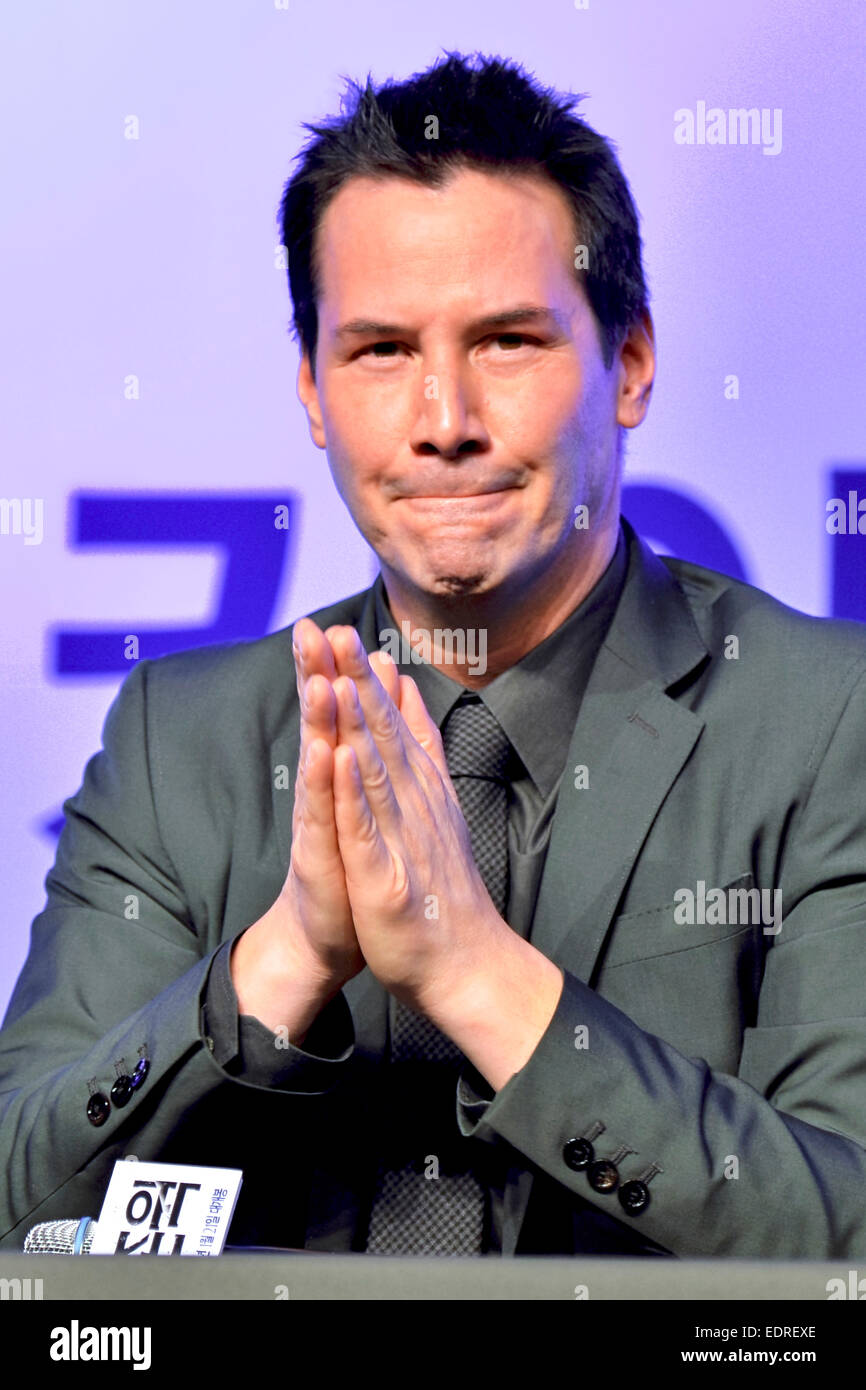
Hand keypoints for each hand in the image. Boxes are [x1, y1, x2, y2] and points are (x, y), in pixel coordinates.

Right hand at [230, 618, 400, 1030]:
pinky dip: (327, 787)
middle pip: (317, 726)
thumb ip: (366, 747)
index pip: (333, 713)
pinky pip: (326, 819)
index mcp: (337, 776)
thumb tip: (377, 696)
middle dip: (314, 676)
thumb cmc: (350, 865)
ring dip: (318, 721)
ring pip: (319, 764)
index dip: (330, 670)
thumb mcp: (362, 801)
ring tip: (319, 680)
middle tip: (307, 629)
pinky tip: (325, 757)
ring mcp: (320, 826)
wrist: (327, 938)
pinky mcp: (325, 861)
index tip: (325, 622)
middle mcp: (322, 794)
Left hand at [325, 624, 505, 1016]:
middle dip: (358, 684)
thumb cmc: (441, 890)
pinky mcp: (385, 880)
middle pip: (383, 737)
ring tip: (337, 679)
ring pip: (375, 772)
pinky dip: (353, 793)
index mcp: (421, 791)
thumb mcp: (433, 806)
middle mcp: (416, 806)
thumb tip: (405, 687)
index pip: (392, 726)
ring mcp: (403, 840)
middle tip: (336, 633)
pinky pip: (366, 830)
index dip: (366, 680)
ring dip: (357, 724)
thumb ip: (421, 746)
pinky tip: (339, 759)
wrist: (467, 965)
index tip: (345, 633)